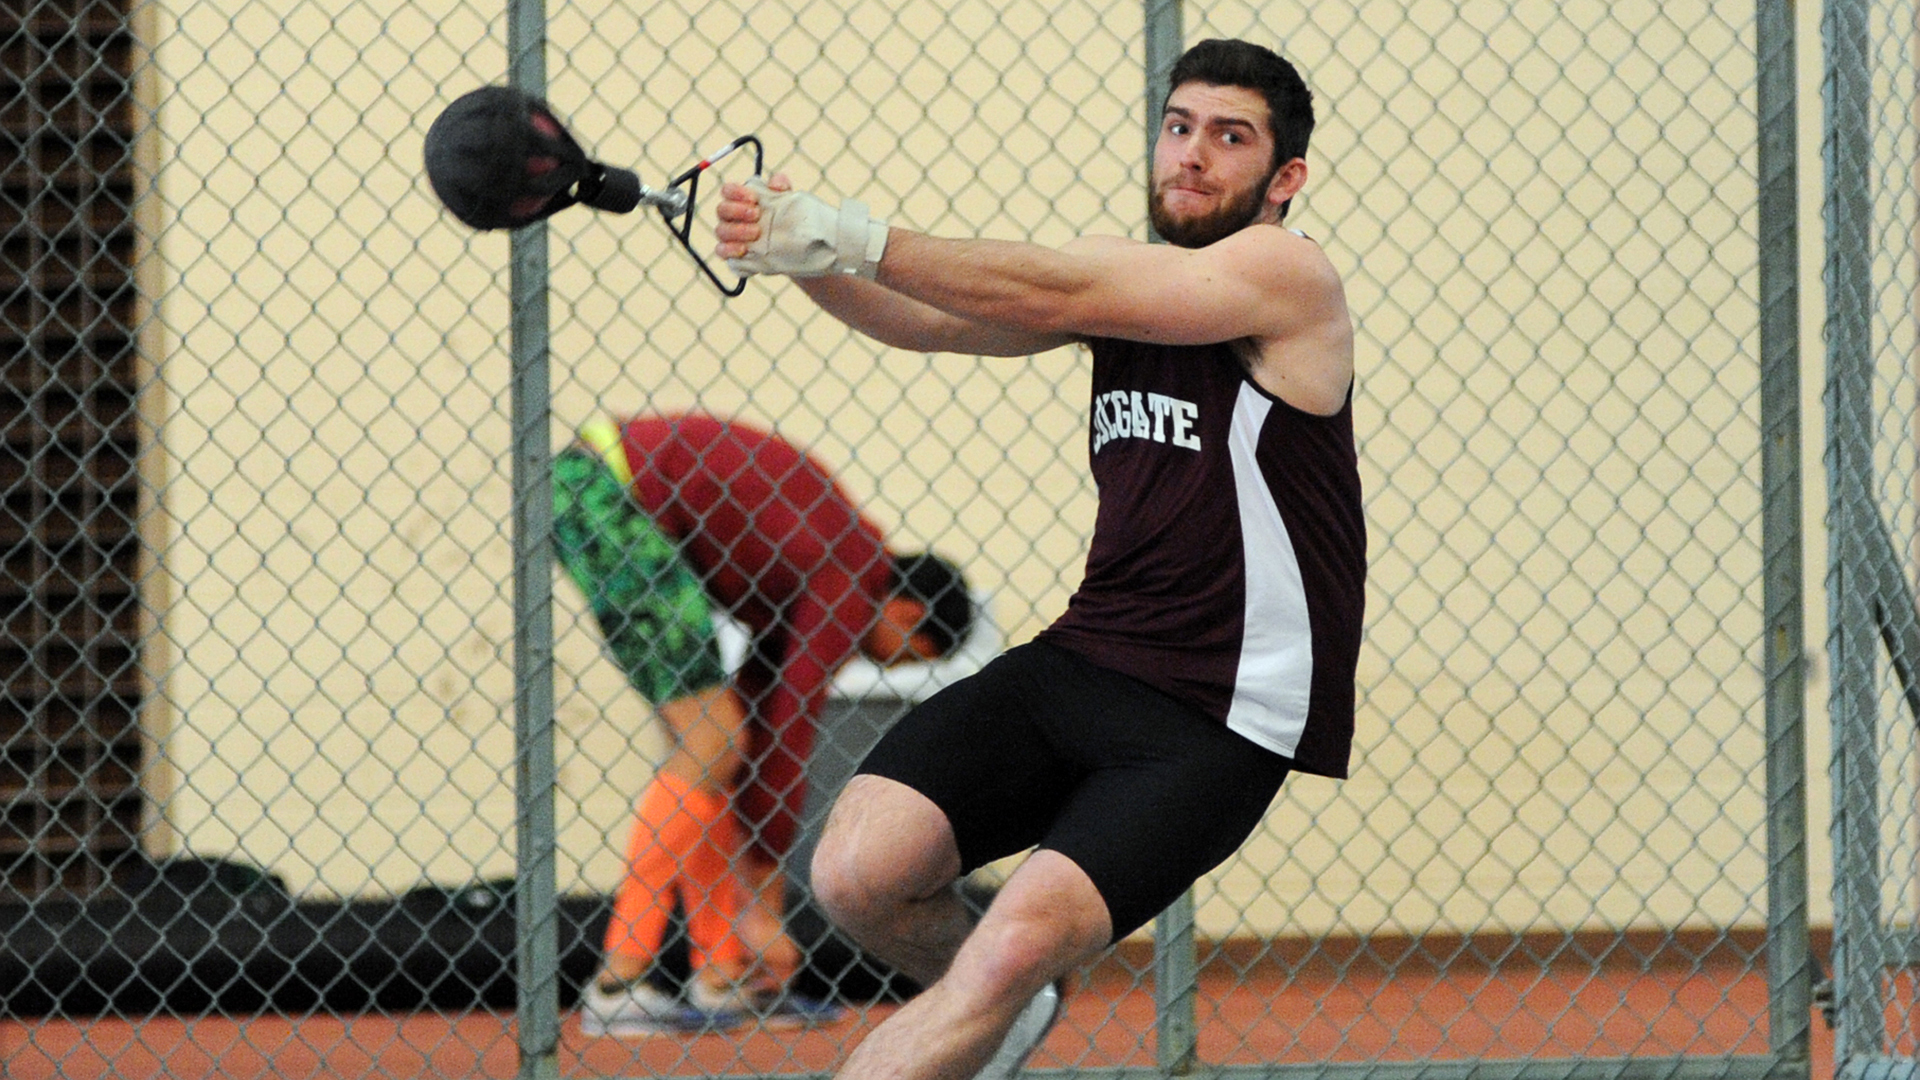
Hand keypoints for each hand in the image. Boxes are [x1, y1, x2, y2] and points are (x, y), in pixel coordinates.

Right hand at [714, 173, 888, 278]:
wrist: (802, 246)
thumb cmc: (791, 218)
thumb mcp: (791, 199)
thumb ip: (782, 186)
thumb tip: (776, 184)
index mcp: (741, 200)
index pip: (728, 190)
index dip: (736, 192)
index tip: (753, 198)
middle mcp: (732, 217)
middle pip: (721, 210)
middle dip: (737, 211)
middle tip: (756, 215)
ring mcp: (731, 237)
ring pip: (721, 231)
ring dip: (736, 231)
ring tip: (756, 233)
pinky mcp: (735, 256)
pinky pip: (722, 253)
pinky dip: (730, 251)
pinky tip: (744, 250)